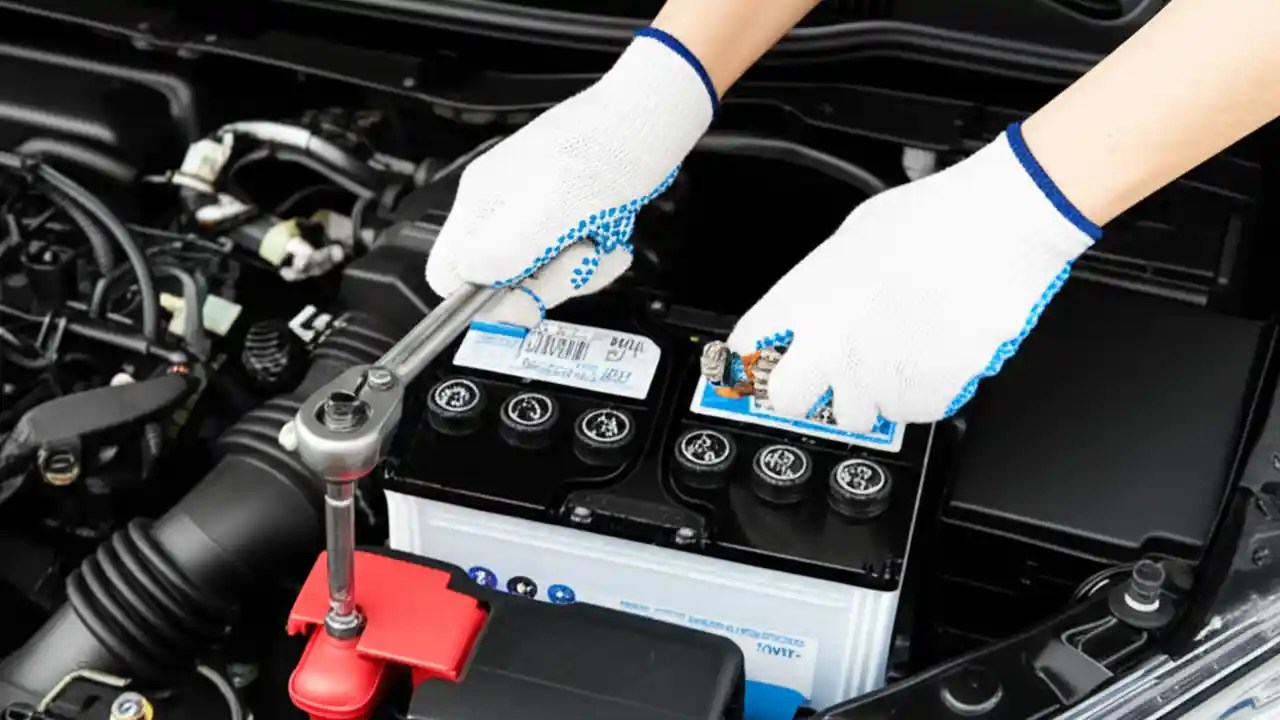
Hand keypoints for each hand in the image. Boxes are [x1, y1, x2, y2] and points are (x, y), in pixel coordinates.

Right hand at [426, 30, 715, 326]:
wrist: (646, 122)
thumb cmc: (602, 155)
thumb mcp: (543, 217)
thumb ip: (496, 256)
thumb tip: (471, 283)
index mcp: (479, 206)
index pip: (450, 275)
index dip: (482, 298)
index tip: (525, 297)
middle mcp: (499, 208)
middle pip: (504, 281)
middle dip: (549, 281)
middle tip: (578, 258)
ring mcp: (533, 209)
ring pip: (543, 272)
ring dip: (579, 269)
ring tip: (599, 243)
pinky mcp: (566, 210)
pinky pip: (571, 253)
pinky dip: (595, 253)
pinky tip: (610, 239)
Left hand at [726, 124, 1100, 431]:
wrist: (999, 228)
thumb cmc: (934, 221)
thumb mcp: (852, 241)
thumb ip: (822, 286)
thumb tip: (817, 308)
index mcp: (806, 299)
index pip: (748, 345)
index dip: (755, 356)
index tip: (763, 362)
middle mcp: (832, 345)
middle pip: (788, 399)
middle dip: (804, 392)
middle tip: (828, 375)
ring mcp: (876, 375)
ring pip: (855, 414)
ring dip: (870, 394)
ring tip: (896, 356)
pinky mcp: (924, 395)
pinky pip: (911, 413)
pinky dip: (921, 395)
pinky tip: (932, 358)